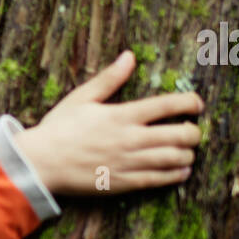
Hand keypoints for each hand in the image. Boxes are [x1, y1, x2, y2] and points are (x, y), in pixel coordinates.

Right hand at [13, 50, 203, 195]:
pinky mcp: (124, 182)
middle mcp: (132, 138)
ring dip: (188, 154)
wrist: (41, 163)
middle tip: (192, 130)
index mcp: (123, 114)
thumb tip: (130, 56)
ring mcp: (130, 162)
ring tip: (187, 151)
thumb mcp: (82, 98)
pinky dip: (177, 174)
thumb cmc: (59, 129)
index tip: (197, 104)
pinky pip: (161, 180)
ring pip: (176, 158)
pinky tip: (181, 170)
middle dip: (194, 132)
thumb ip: (110, 78)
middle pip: (181, 134)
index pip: (170, 105)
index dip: (191, 103)